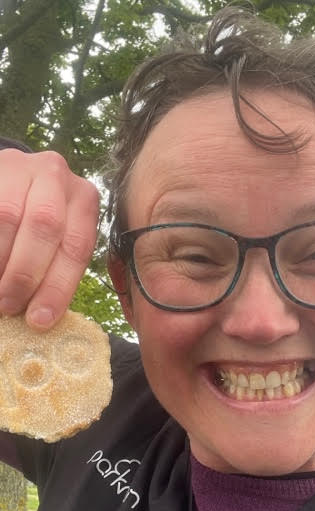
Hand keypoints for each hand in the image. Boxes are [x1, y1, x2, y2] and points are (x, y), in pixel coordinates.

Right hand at [0, 149, 98, 328]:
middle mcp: (58, 175)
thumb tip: (43, 315)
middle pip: (46, 227)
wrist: (12, 177)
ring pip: (9, 216)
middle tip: (9, 305)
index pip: (77, 247)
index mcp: (84, 198)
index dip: (58, 287)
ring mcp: (22, 165)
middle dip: (25, 274)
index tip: (40, 320)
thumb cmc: (40, 221)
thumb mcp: (61, 235)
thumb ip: (57, 265)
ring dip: (1, 261)